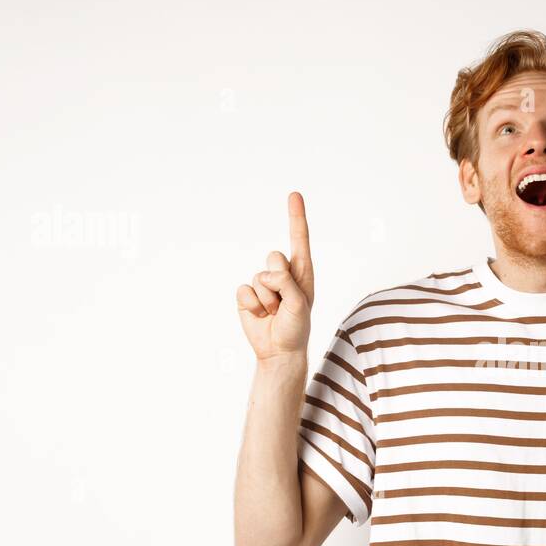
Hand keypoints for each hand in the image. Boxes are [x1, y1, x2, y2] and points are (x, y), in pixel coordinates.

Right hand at [236, 192, 315, 362]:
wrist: (278, 351)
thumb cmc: (296, 328)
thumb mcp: (300, 305)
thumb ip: (288, 284)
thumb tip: (269, 273)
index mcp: (302, 273)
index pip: (299, 240)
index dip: (296, 217)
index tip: (294, 195)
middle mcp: (283, 274)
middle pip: (274, 257)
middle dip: (279, 281)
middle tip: (284, 304)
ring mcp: (264, 283)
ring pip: (259, 276)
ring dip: (267, 298)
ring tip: (274, 312)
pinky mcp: (248, 294)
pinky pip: (244, 289)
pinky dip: (252, 305)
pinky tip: (260, 315)